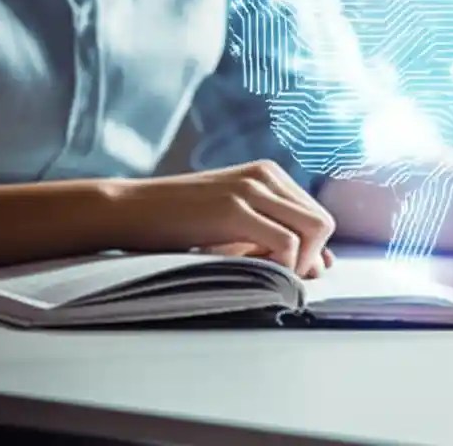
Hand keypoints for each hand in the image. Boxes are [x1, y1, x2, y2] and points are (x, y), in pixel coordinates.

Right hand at [98, 160, 335, 276]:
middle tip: (281, 277)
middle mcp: (266, 175)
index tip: (294, 270)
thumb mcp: (233, 223)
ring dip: (300, 262)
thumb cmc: (178, 222)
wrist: (129, 211)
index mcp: (269, 174)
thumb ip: (274, 234)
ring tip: (267, 274)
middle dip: (311, 257)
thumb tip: (322, 264)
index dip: (313, 249)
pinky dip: (282, 265)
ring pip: (315, 230)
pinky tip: (253, 271)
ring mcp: (252, 189)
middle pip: (323, 223)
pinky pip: (286, 243)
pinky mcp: (235, 209)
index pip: (317, 214)